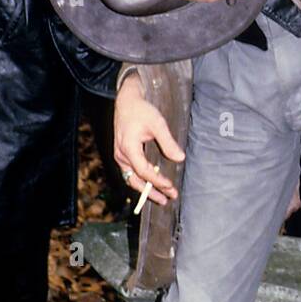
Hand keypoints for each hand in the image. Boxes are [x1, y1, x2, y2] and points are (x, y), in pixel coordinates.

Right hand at [114, 74, 184, 206]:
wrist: (127, 101)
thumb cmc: (141, 111)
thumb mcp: (158, 124)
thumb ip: (168, 142)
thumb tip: (180, 158)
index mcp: (128, 148)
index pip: (144, 171)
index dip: (157, 181)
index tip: (170, 186)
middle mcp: (121, 155)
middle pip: (134, 180)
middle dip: (151, 192)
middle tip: (167, 199)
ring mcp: (120, 155)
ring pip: (131, 178)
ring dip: (145, 189)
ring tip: (161, 198)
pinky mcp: (122, 154)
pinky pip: (130, 173)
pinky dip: (140, 181)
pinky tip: (151, 185)